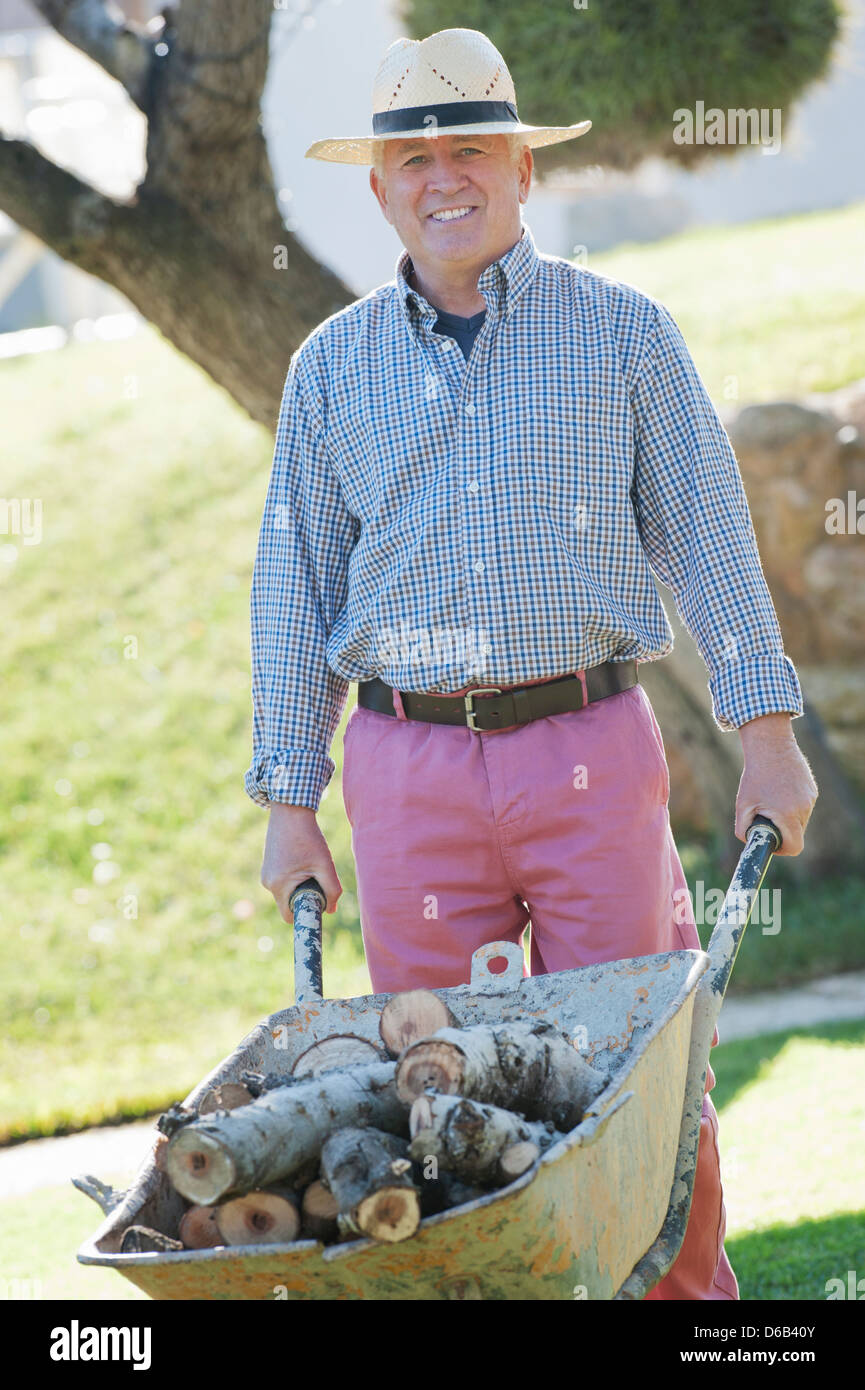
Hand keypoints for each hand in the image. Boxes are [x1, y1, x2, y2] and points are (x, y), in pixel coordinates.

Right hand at [260, 803, 342, 918]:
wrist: (290, 811)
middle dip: (305, 896)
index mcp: (278, 885)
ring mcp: (265, 873)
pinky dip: (295, 876)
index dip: (305, 914)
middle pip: (290, 903)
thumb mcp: (325, 865)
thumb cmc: (309, 838)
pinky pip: (283, 881)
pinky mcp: (268, 866)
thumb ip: (332, 890)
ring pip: (287, 891)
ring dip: (301, 884)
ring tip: (309, 863)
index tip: (319, 904)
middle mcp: (267, 882)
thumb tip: (331, 910)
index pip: (289, 917)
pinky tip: (301, 857)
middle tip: (318, 877)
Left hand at [735, 714, 817, 855]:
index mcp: (788, 815)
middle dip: (782, 831)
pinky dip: (791, 804)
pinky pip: (802, 806)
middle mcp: (803, 808)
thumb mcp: (742, 805)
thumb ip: (744, 829)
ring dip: (786, 816)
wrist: (770, 746)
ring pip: (799, 819)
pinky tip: (779, 789)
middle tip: (765, 817)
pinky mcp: (812, 789)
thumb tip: (750, 841)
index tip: (772, 842)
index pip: (795, 847)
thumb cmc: (754, 776)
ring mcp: (810, 798)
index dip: (782, 850)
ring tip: (771, 799)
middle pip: (796, 834)